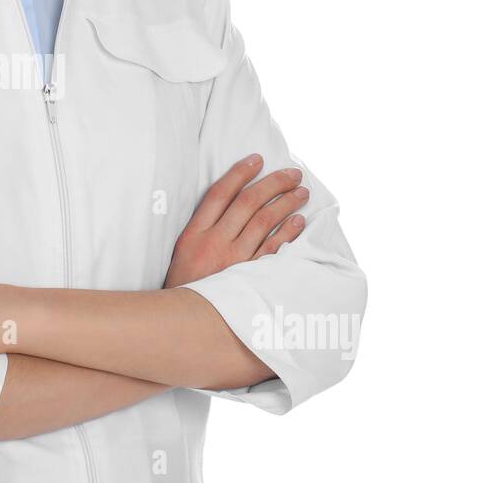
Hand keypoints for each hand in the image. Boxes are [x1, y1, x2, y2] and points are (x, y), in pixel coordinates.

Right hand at [164, 154, 308, 287]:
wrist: (183, 322)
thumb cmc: (183, 285)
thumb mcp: (182, 252)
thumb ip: (203, 228)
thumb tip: (231, 201)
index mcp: (194, 233)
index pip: (220, 193)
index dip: (240, 173)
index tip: (258, 159)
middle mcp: (214, 243)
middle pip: (248, 202)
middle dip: (273, 183)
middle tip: (292, 173)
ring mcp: (233, 261)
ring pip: (265, 222)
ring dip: (286, 203)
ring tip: (301, 192)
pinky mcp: (249, 278)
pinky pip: (273, 250)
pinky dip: (288, 233)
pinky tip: (298, 221)